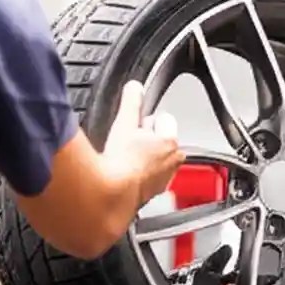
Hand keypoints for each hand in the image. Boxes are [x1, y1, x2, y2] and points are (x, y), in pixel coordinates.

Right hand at [103, 80, 185, 203]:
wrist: (112, 197)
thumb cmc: (120, 162)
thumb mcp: (123, 124)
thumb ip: (131, 102)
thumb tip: (134, 87)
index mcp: (170, 142)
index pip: (165, 120)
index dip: (146, 120)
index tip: (134, 125)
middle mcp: (173, 163)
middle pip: (162, 142)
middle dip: (147, 140)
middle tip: (127, 144)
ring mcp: (164, 181)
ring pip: (156, 162)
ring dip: (144, 160)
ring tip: (124, 161)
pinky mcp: (152, 195)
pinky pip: (149, 181)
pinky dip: (139, 177)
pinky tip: (124, 177)